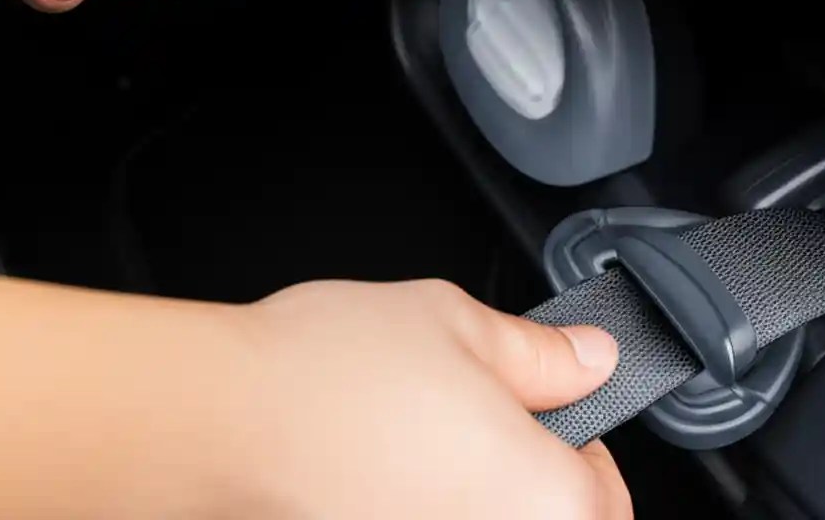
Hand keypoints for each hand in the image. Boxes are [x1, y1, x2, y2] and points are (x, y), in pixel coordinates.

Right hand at [0, 269, 632, 518]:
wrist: (217, 422)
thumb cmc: (333, 376)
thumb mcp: (461, 324)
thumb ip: (544, 353)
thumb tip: (590, 359)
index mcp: (547, 500)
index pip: (607, 500)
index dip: (587, 452)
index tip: (554, 419)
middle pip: (547, 519)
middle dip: (526, 479)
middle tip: (483, 428)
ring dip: (471, 495)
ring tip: (421, 445)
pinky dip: (419, 506)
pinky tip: (381, 474)